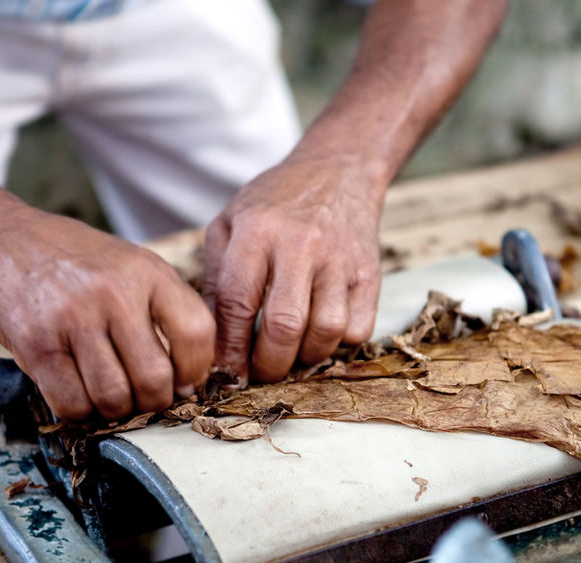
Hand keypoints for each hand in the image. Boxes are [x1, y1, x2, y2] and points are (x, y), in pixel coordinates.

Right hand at [0, 211, 213, 420]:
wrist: (0, 239)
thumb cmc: (75, 261)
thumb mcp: (131, 265)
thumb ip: (163, 310)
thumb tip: (189, 378)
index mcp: (149, 272)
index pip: (197, 333)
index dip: (196, 370)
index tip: (183, 381)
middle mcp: (114, 293)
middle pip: (154, 378)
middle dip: (152, 402)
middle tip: (141, 398)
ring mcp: (73, 317)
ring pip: (114, 398)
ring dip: (114, 411)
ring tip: (108, 396)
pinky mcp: (36, 343)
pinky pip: (71, 403)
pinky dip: (79, 411)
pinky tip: (78, 393)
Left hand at [203, 156, 382, 382]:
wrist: (338, 171)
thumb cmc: (274, 204)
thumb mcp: (230, 222)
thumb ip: (216, 276)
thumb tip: (211, 338)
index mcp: (257, 231)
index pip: (237, 302)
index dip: (230, 347)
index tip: (227, 372)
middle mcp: (300, 245)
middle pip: (284, 326)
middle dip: (268, 364)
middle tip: (260, 371)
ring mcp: (340, 260)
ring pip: (326, 332)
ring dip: (305, 358)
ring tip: (291, 355)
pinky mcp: (369, 273)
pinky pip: (359, 330)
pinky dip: (338, 344)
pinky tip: (321, 334)